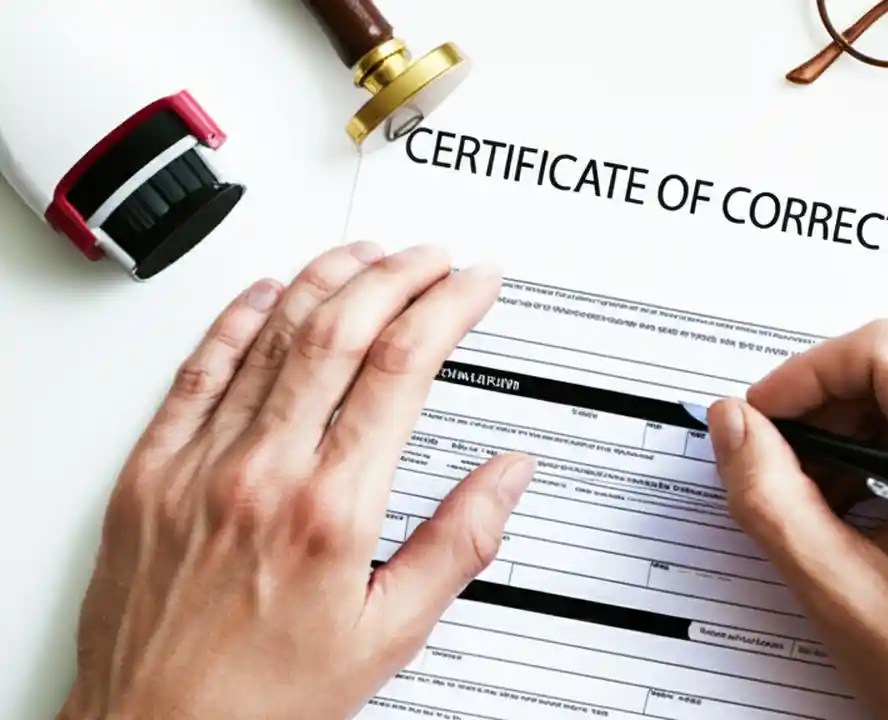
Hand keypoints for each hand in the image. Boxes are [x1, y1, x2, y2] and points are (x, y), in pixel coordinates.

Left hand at [59, 243, 534, 719]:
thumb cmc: (266, 696)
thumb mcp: (389, 633)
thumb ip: (458, 544)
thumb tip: (507, 476)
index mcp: (331, 509)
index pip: (402, 368)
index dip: (446, 307)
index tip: (472, 285)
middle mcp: (263, 472)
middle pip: (339, 329)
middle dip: (396, 274)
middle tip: (430, 257)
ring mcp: (199, 464)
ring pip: (270, 333)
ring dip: (327, 279)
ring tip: (367, 256)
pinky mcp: (149, 471)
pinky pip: (197, 370)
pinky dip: (235, 318)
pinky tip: (264, 291)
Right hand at [706, 320, 887, 719]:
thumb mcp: (836, 588)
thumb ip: (771, 498)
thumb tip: (734, 426)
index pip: (881, 351)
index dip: (805, 374)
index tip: (762, 416)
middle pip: (885, 374)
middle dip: (815, 416)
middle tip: (772, 470)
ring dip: (836, 443)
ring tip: (808, 510)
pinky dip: (863, 464)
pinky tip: (842, 521)